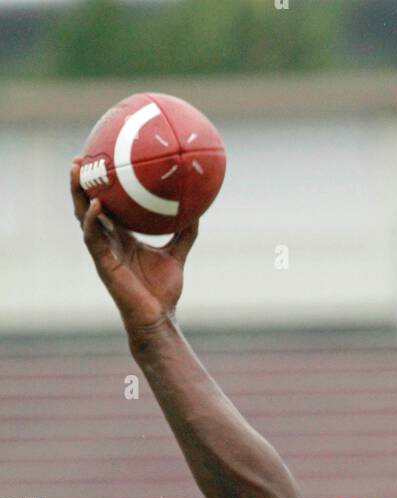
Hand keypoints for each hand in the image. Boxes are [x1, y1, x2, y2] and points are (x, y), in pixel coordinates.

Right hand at [69, 159, 198, 337]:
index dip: (100, 186)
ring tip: (76, 171)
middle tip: (79, 159)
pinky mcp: (103, 263)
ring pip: (83, 217)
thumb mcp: (177, 253)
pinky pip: (93, 236)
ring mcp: (103, 251)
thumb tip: (199, 210)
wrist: (158, 316)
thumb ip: (185, 232)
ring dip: (78, 194)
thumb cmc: (163, 290)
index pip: (106, 206)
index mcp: (121, 237)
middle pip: (88, 206)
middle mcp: (109, 241)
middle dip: (80, 183)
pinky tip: (97, 204)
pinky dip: (93, 219)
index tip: (100, 161)